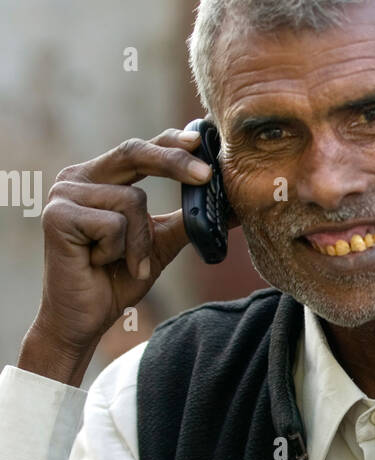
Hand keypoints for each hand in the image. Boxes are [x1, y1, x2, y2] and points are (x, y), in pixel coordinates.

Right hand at [18, 127, 213, 384]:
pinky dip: (121, 250)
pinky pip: (114, 224)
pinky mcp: (57, 216)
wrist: (84, 320)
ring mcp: (63, 195)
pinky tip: (99, 264)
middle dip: (173, 163)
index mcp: (98, 178)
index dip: (168, 143)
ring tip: (122, 262)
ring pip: (131, 199)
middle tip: (205, 176)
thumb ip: (186, 219)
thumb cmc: (118, 279)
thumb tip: (232, 206)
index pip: (138, 149)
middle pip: (133, 153)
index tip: (199, 140)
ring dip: (140, 240)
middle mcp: (76, 178)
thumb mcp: (159, 244)